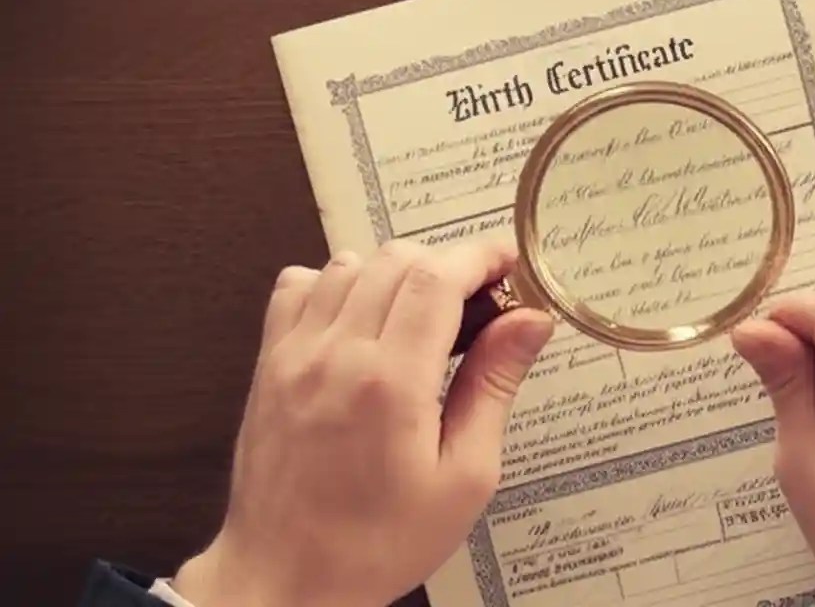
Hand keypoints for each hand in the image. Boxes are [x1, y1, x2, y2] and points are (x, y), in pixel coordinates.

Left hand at [172, 238, 553, 606]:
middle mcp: (337, 354)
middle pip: (398, 259)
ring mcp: (294, 353)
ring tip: (422, 315)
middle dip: (447, 265)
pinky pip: (298, 285)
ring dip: (395, 272)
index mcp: (392, 381)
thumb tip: (530, 320)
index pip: (438, 275)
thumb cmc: (379, 541)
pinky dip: (337, 282)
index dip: (480, 256)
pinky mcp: (269, 363)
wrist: (286, 579)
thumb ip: (494, 386)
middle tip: (476, 303)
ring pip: (349, 262)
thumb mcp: (464, 476)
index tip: (509, 266)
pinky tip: (361, 319)